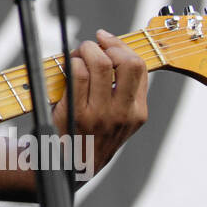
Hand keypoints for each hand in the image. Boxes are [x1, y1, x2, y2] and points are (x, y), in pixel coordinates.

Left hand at [55, 30, 148, 181]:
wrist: (66, 168)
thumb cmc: (88, 137)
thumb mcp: (117, 120)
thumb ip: (121, 92)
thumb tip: (111, 48)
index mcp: (138, 113)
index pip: (140, 68)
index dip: (122, 46)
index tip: (105, 38)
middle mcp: (123, 114)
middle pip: (127, 62)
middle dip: (108, 44)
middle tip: (92, 45)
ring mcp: (101, 114)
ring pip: (100, 63)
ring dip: (85, 49)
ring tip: (77, 54)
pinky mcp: (77, 114)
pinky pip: (78, 74)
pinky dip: (71, 63)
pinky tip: (67, 67)